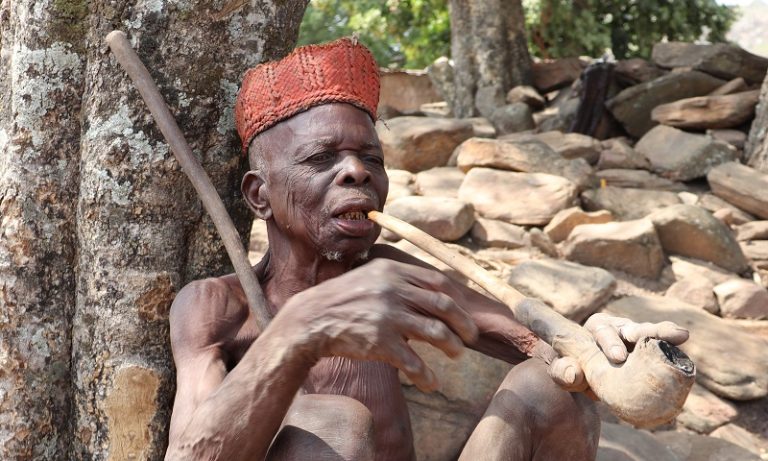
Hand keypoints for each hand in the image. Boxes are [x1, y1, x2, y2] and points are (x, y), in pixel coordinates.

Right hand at [277, 259, 478, 391]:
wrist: (310, 320)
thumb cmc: (343, 300)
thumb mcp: (370, 277)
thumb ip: (399, 279)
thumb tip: (432, 289)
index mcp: (393, 272)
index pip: (438, 282)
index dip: (457, 300)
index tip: (464, 313)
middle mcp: (393, 290)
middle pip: (444, 306)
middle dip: (464, 323)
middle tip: (471, 337)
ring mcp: (387, 316)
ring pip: (436, 332)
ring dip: (453, 346)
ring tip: (457, 354)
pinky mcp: (380, 343)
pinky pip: (414, 363)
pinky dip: (427, 376)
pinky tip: (431, 383)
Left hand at [531, 313, 689, 392]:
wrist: (593, 374)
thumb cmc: (577, 367)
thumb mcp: (562, 370)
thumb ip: (562, 371)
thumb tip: (573, 374)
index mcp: (597, 327)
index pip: (602, 331)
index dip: (610, 342)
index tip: (618, 357)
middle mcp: (620, 327)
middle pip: (633, 328)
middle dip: (646, 332)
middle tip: (659, 338)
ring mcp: (640, 338)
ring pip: (652, 334)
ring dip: (665, 334)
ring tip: (681, 335)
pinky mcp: (653, 350)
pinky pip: (664, 349)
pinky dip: (673, 350)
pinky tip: (685, 352)